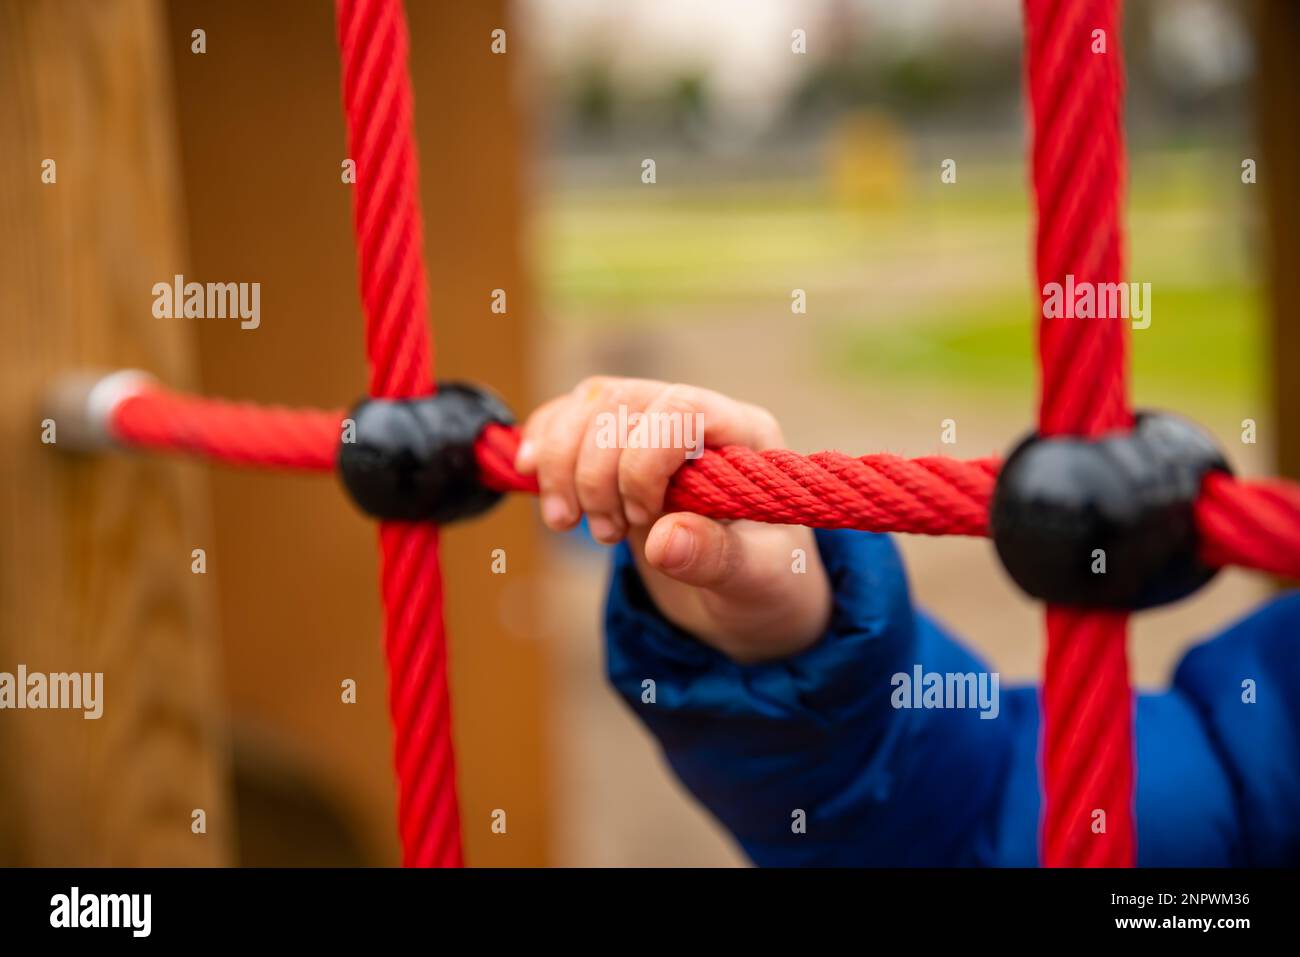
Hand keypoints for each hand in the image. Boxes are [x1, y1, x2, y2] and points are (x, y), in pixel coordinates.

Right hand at [515, 377, 831, 663]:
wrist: (743, 599)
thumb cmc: (763, 586)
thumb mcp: (754, 583)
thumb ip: (716, 558)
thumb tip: (664, 540)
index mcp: (745, 436)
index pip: (682, 408)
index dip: (643, 460)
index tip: (641, 518)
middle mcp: (699, 418)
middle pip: (624, 402)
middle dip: (595, 472)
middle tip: (604, 535)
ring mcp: (653, 425)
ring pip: (588, 404)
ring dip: (560, 462)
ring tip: (566, 521)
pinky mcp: (617, 445)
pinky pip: (568, 417)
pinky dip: (543, 443)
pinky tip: (532, 477)